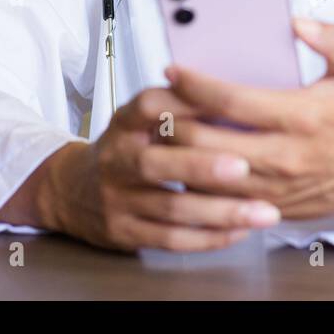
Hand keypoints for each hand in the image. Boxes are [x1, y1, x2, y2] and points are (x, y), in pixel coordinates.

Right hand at [41, 86, 283, 252]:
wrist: (72, 192)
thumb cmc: (124, 150)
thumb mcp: (138, 119)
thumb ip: (177, 106)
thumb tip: (236, 94)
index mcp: (124, 123)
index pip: (149, 106)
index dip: (184, 103)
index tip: (224, 105)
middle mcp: (117, 159)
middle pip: (156, 163)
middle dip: (202, 166)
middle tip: (245, 167)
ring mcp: (117, 199)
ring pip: (171, 208)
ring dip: (220, 211)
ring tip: (262, 211)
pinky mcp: (125, 232)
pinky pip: (171, 239)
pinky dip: (208, 237)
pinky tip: (239, 231)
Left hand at [162, 17, 333, 221]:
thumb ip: (333, 39)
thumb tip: (299, 22)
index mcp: (301, 116)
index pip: (232, 101)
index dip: (195, 85)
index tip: (174, 71)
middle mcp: (283, 154)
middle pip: (206, 139)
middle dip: (173, 118)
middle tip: (157, 99)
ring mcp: (271, 186)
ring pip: (203, 172)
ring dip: (176, 150)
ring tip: (161, 126)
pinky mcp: (265, 206)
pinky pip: (215, 198)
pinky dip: (192, 178)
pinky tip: (180, 159)